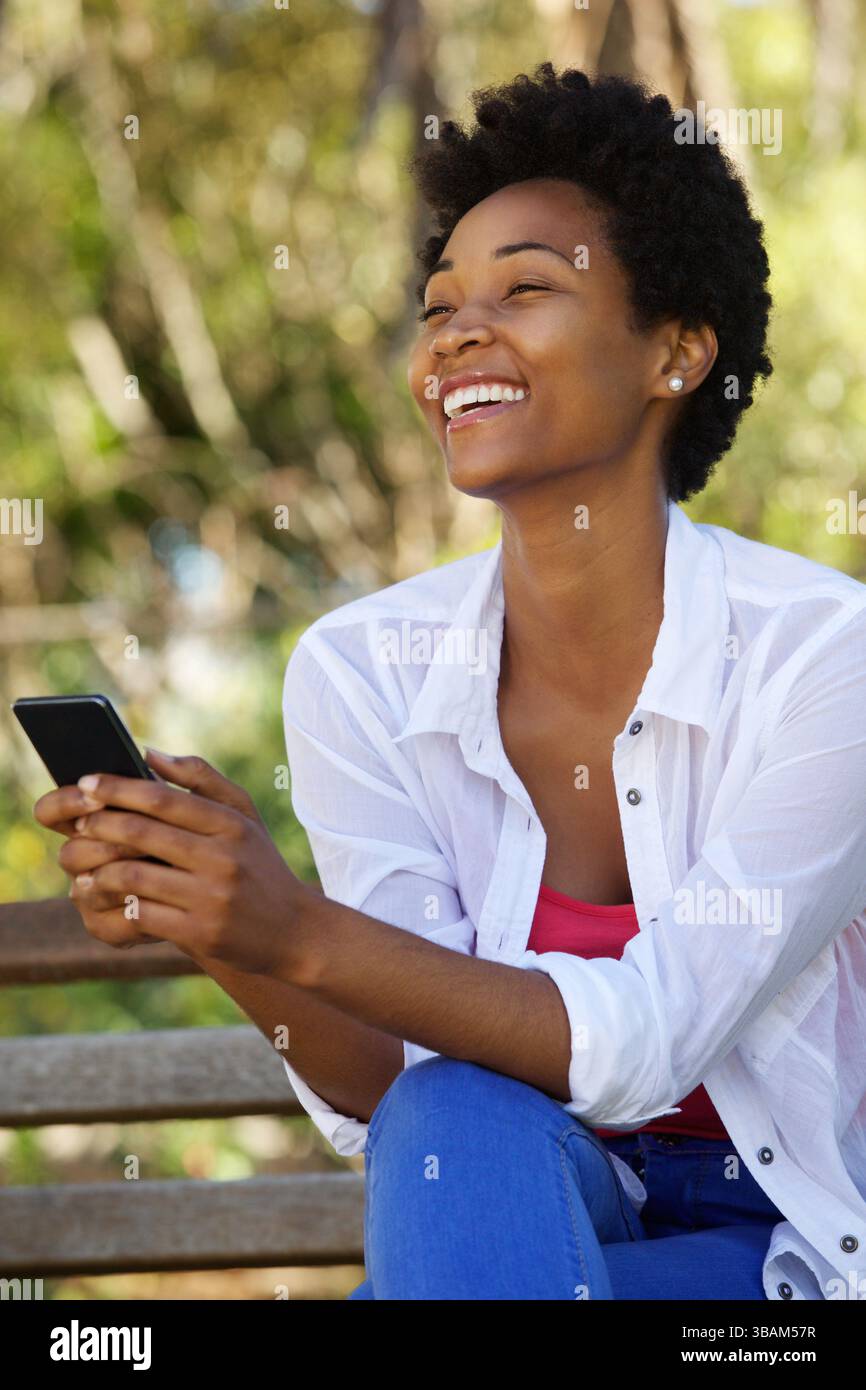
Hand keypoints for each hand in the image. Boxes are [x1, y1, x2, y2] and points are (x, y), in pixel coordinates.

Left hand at [35, 750, 309, 974]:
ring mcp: (212, 898)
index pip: (162, 798)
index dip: (117, 789)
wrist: (294, 931)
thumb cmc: (260, 866)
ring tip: (85, 866)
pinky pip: (142, 914)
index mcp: (231, 824)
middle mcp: (223, 858)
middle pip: (141, 834)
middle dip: (100, 824)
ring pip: (134, 876)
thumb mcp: (244, 816)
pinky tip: (105, 897)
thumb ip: (201, 779)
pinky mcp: (201, 934)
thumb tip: (148, 754)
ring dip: (100, 870)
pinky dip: (117, 904)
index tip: (86, 782)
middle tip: (78, 822)